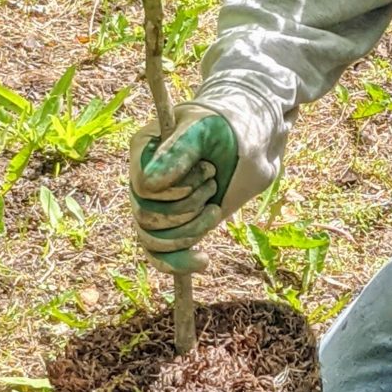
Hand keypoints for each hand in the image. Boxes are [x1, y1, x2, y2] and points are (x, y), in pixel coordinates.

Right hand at [129, 107, 239, 273]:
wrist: (249, 141)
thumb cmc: (225, 127)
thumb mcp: (206, 130)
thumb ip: (179, 152)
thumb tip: (149, 185)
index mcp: (144, 150)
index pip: (143, 188)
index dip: (176, 190)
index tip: (209, 170)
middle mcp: (143, 179)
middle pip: (147, 218)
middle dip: (188, 208)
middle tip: (213, 184)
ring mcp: (156, 205)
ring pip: (154, 241)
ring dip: (191, 230)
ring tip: (214, 208)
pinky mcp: (174, 225)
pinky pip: (160, 256)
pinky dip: (178, 263)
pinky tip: (202, 260)